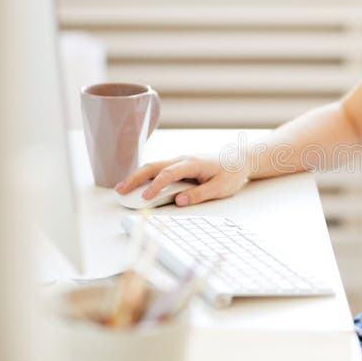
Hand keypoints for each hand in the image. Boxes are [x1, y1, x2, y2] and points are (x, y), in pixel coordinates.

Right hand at [114, 153, 249, 206]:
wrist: (241, 159)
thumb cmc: (232, 173)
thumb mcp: (220, 188)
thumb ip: (200, 195)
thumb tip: (179, 201)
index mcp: (193, 163)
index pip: (168, 174)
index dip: (155, 186)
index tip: (145, 198)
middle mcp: (183, 159)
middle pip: (154, 166)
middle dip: (135, 178)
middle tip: (120, 190)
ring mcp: (181, 161)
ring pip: (154, 166)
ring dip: (137, 176)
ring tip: (122, 188)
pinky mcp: (180, 165)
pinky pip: (160, 169)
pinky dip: (146, 176)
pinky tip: (137, 185)